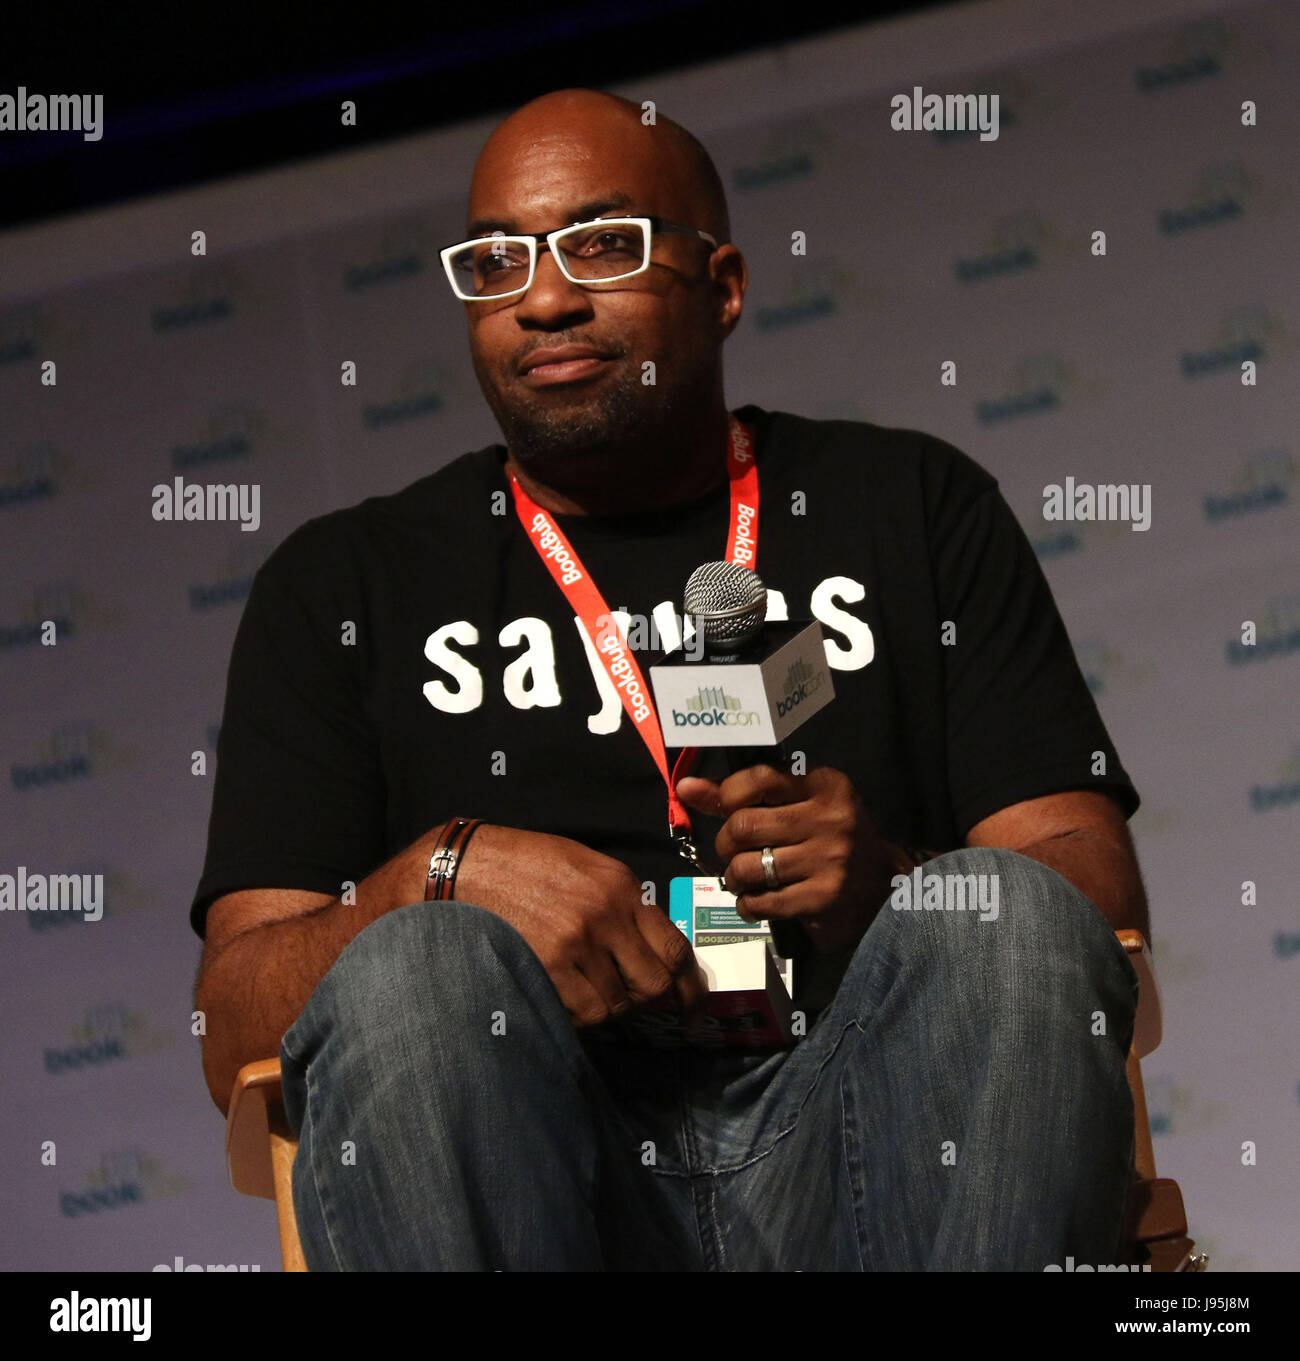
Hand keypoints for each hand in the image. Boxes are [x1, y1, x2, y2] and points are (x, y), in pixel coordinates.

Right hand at [452, 824, 709, 1027]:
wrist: (465, 866)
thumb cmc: (525, 862)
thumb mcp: (586, 865)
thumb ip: (624, 902)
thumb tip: (654, 947)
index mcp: (622, 887)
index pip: (674, 948)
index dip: (689, 985)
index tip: (693, 1005)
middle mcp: (606, 916)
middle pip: (653, 984)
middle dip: (650, 1000)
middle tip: (639, 1002)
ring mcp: (576, 944)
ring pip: (616, 1005)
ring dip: (609, 1007)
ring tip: (589, 989)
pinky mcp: (546, 967)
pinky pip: (582, 1012)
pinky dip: (579, 1013)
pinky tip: (565, 994)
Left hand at [674, 765, 908, 950]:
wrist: (884, 886)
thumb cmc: (831, 837)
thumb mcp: (801, 803)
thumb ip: (745, 795)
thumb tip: (686, 787)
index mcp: (825, 786)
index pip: (758, 779)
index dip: (726, 795)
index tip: (725, 808)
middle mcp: (830, 819)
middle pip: (743, 826)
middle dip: (726, 843)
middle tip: (734, 851)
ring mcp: (828, 861)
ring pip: (745, 868)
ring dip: (733, 877)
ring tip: (744, 878)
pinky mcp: (821, 899)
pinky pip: (760, 902)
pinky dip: (748, 904)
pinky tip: (758, 900)